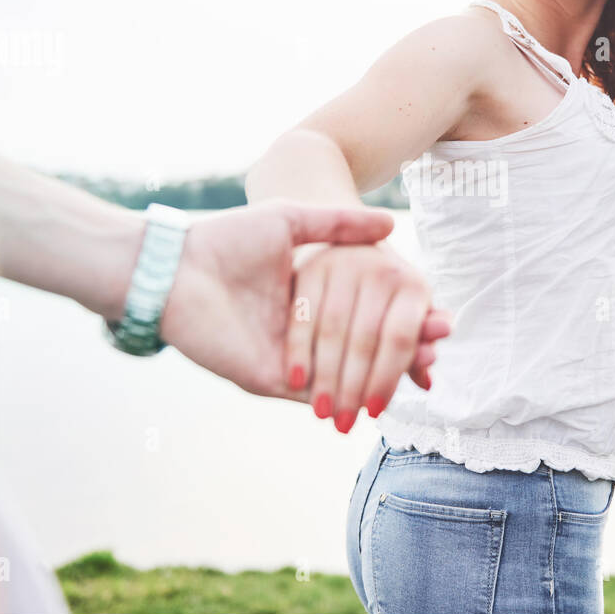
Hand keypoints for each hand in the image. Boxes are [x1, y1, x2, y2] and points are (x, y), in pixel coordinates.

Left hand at [156, 200, 447, 404]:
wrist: (173, 266)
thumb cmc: (225, 239)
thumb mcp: (291, 221)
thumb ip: (338, 225)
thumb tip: (390, 224)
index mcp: (309, 300)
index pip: (367, 317)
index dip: (402, 318)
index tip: (439, 314)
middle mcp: (302, 336)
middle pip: (363, 351)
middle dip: (404, 350)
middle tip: (441, 345)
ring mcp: (286, 360)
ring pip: (346, 377)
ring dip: (384, 375)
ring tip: (424, 364)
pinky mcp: (266, 378)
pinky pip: (315, 392)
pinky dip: (350, 389)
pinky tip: (383, 382)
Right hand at [286, 240, 445, 432]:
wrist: (353, 248)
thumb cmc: (387, 298)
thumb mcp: (407, 320)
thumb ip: (415, 351)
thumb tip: (428, 383)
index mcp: (413, 284)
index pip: (400, 340)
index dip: (387, 379)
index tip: (373, 413)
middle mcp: (381, 269)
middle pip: (365, 340)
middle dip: (352, 389)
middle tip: (343, 425)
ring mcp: (344, 264)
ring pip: (332, 331)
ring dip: (324, 378)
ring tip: (321, 413)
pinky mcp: (310, 266)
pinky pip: (303, 316)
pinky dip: (298, 351)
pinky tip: (296, 381)